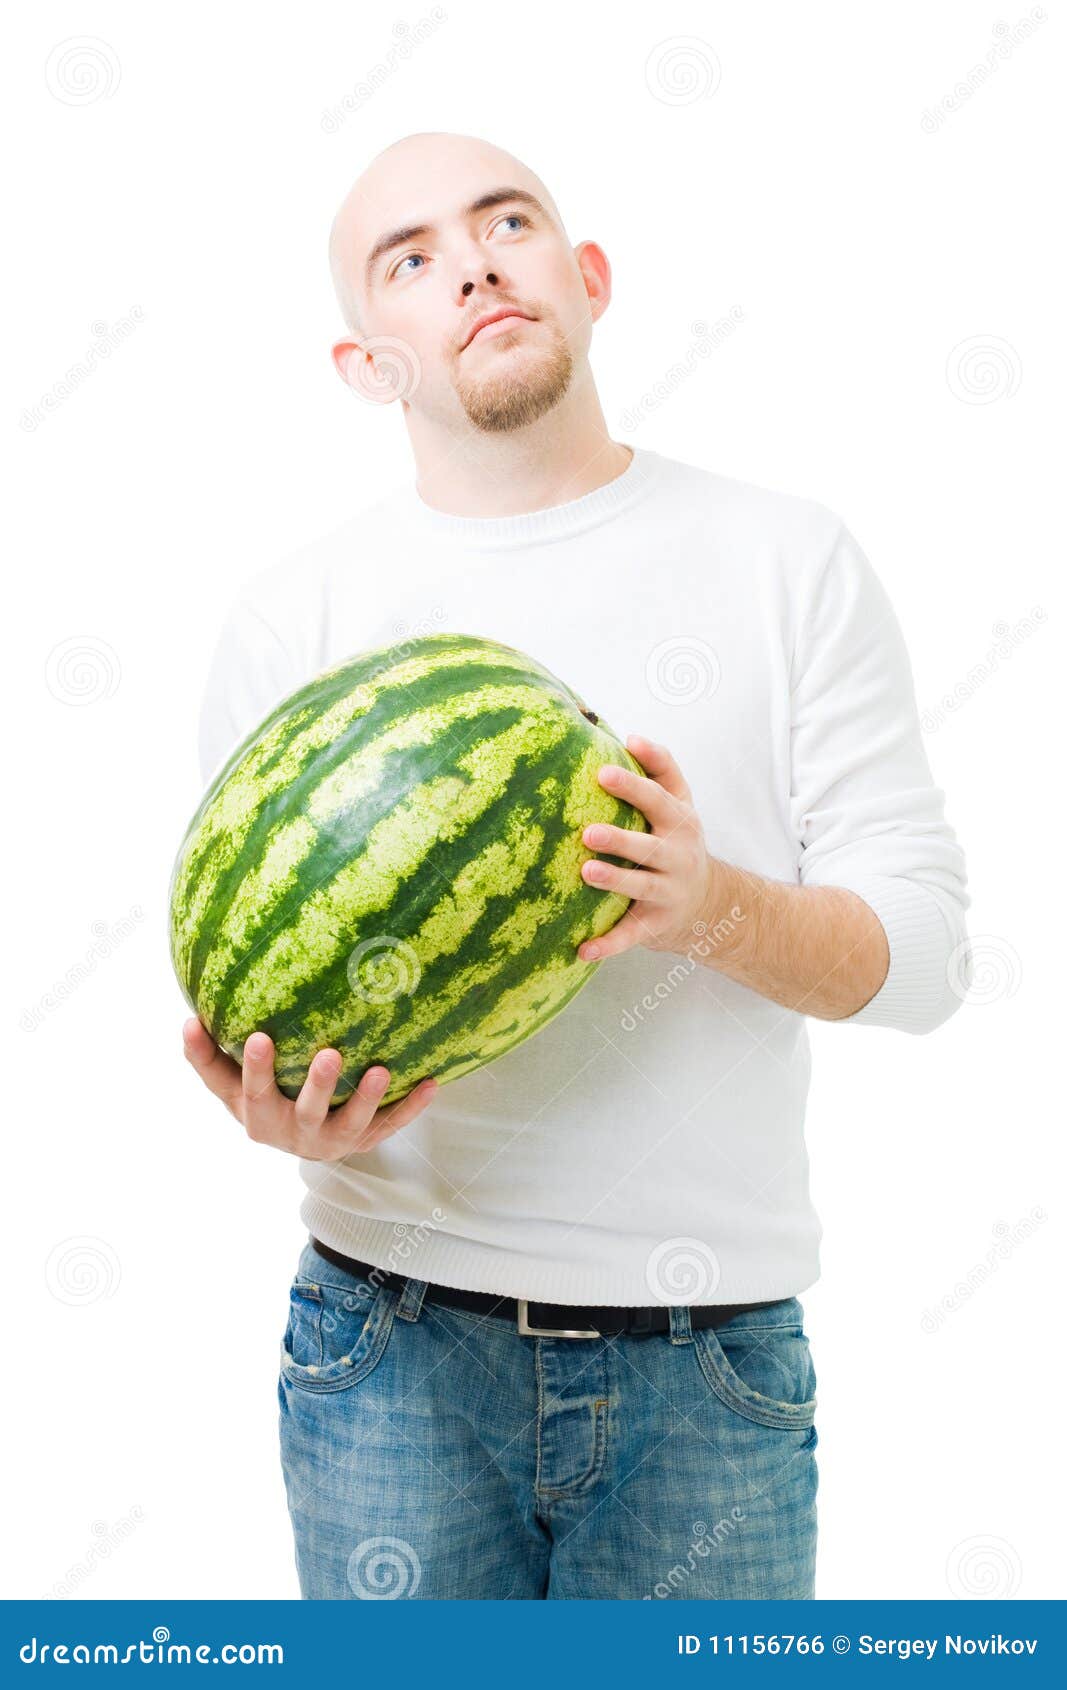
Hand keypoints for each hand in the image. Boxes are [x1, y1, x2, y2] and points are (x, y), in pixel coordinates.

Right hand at [182, 1020, 436, 1160]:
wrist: (301, 1140)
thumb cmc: (261, 1096)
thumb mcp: (229, 1084)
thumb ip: (206, 1056)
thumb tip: (188, 1017)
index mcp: (257, 1116)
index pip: (250, 1093)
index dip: (254, 1068)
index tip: (259, 1036)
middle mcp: (294, 1133)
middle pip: (304, 1112)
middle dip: (316, 1086)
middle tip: (329, 1054)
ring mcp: (332, 1140)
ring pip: (350, 1124)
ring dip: (366, 1098)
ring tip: (380, 1070)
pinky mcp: (365, 1141)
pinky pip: (390, 1126)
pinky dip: (410, 1108)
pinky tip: (431, 1083)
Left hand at [576, 733, 712, 962]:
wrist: (709, 903)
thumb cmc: (677, 841)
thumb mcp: (680, 803)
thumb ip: (661, 769)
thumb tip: (629, 735)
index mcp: (680, 823)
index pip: (659, 799)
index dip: (633, 784)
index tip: (602, 771)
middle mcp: (678, 858)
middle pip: (651, 848)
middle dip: (622, 839)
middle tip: (588, 831)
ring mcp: (668, 893)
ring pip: (642, 889)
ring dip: (615, 881)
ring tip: (586, 872)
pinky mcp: (656, 925)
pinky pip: (630, 936)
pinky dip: (608, 945)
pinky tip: (581, 950)